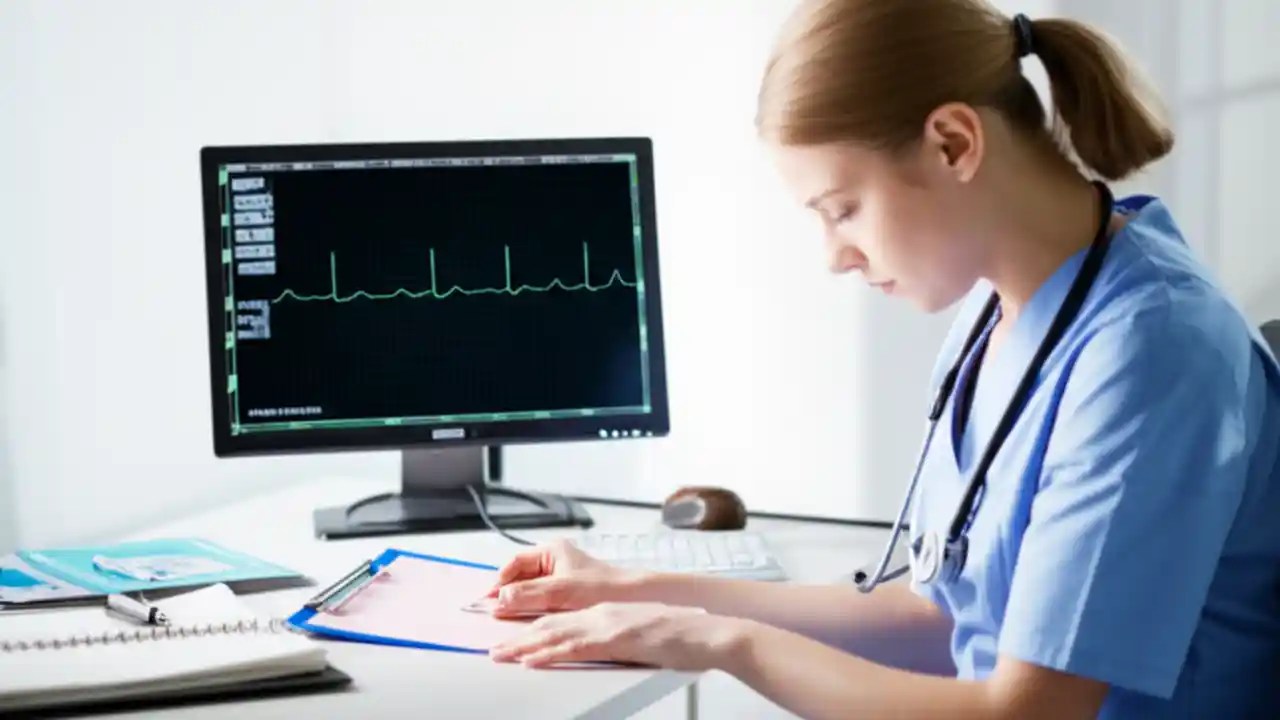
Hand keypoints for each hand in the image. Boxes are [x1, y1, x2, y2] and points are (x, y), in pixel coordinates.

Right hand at [489, 539, 644, 617]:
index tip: (489, 596)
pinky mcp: (565, 592)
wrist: (631, 598)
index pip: (516, 563)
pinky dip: (530, 606)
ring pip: (529, 588)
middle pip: (520, 575)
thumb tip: (500, 598)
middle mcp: (554, 560)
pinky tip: (524, 616)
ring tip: (504, 613)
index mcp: (552, 551)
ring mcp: (559, 576)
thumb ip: (529, 594)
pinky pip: (539, 597)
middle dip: (506, 591)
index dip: (501, 579)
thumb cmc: (602, 587)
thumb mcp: (561, 591)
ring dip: (517, 600)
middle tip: (492, 607)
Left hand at [489, 602, 748, 670]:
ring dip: (523, 646)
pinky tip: (531, 660)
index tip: (513, 640)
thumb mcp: (641, 637)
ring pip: (554, 635)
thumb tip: (603, 650)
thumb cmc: (680, 637)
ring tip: (500, 655)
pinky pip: (574, 648)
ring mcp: (607, 625)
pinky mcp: (615, 639)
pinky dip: (549, 654)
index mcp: (607, 613)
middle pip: (550, 625)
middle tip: (494, 648)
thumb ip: (617, 641)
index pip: (561, 621)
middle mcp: (602, 615)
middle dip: (518, 638)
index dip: (533, 630)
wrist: (705, 632)